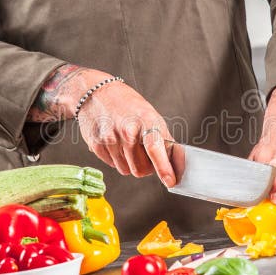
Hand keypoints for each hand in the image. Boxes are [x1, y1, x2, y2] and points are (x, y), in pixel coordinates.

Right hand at [28, 65, 175, 184]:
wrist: (97, 93)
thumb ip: (165, 141)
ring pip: (126, 170)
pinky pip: (112, 165)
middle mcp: (127, 130)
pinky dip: (117, 159)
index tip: (171, 181)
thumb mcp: (151, 116)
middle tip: (145, 153)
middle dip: (147, 167)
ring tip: (128, 144)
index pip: (155, 148)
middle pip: (141, 169)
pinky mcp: (96, 145)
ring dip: (130, 163)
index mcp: (145, 120)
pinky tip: (115, 142)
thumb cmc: (128, 106)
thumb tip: (178, 166)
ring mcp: (110, 138)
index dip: (164, 168)